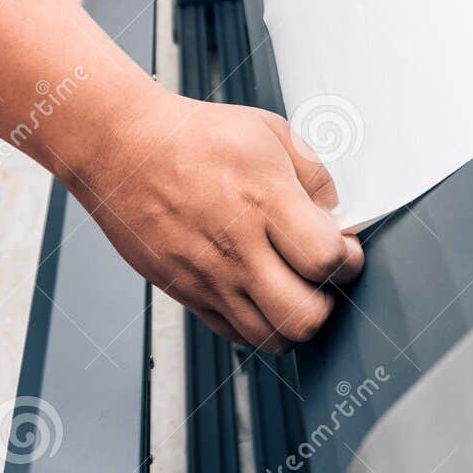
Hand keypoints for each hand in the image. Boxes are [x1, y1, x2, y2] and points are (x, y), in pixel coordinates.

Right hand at [69, 91, 363, 352]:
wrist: (123, 148)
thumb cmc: (195, 136)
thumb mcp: (272, 133)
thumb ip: (315, 177)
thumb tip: (338, 218)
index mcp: (264, 199)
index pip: (327, 259)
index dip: (349, 259)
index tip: (346, 247)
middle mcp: (236, 246)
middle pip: (305, 316)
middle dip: (329, 300)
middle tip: (323, 276)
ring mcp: (208, 277)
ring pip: (271, 339)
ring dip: (295, 319)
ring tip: (293, 288)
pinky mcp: (185, 293)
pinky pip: (235, 335)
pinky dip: (259, 325)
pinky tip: (261, 293)